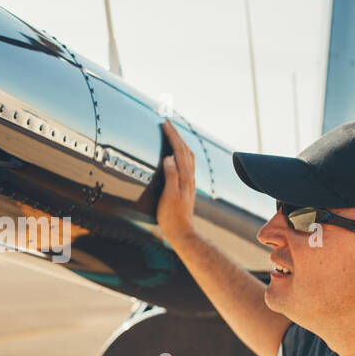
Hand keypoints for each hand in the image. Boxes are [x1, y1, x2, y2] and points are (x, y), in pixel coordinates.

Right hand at [157, 118, 196, 245]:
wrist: (181, 231)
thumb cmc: (172, 216)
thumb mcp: (169, 196)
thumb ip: (171, 176)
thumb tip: (169, 158)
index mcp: (184, 177)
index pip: (179, 151)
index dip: (172, 136)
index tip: (165, 124)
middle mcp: (189, 177)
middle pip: (185, 150)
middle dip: (176, 135)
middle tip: (167, 123)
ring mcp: (189, 182)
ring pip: (188, 156)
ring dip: (180, 142)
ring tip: (172, 134)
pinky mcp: (186, 186)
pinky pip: (186, 163)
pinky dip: (181, 153)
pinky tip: (177, 155)